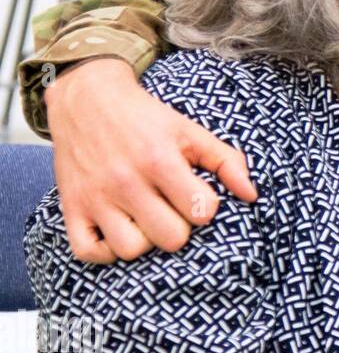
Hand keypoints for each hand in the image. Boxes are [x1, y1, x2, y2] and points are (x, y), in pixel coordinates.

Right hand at [43, 58, 257, 262]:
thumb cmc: (146, 119)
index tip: (196, 195)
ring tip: (147, 220)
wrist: (86, 99)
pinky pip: (88, 252)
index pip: (201, 211)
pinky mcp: (72, 207)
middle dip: (179, 227)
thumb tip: (251, 195)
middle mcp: (125, 181)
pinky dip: (106, 251)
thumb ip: (226, 161)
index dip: (205, 207)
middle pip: (170, 238)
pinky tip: (120, 231)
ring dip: (145, 241)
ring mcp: (95, 197)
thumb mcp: (190, 131)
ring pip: (131, 250)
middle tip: (172, 209)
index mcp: (159, 160)